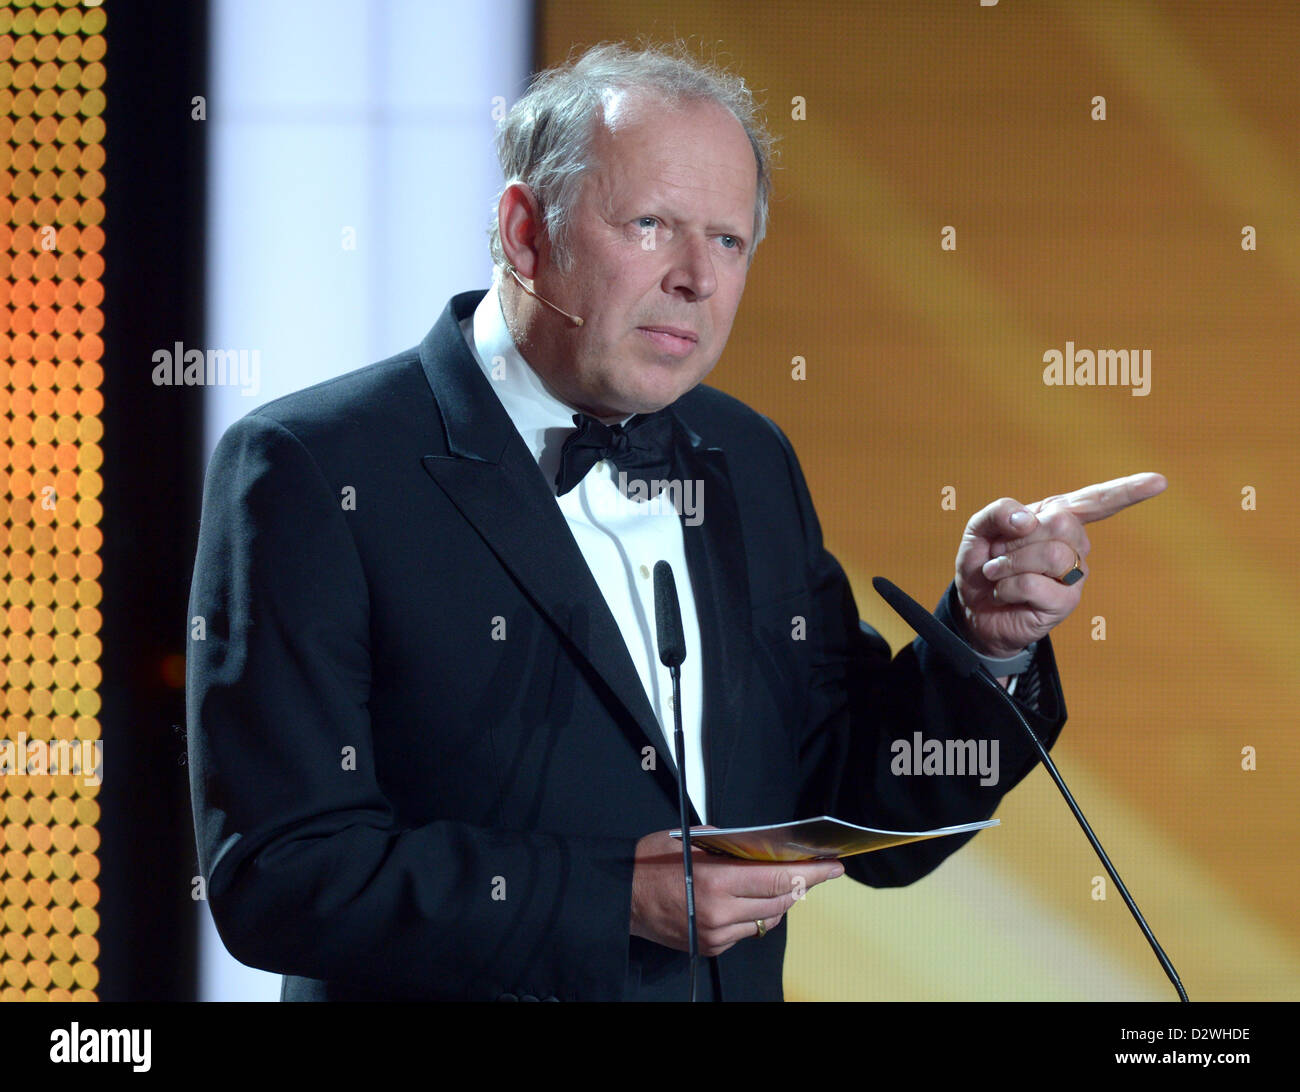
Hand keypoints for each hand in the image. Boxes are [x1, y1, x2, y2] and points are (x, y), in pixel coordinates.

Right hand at [629, 829, 843, 956]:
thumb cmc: (650, 863)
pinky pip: (746, 932)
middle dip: (802, 886)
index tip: (833, 867)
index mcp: (717, 882)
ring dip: (779, 902)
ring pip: (767, 920)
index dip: (812, 873)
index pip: (779, 879)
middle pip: (780, 902)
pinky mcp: (711, 947)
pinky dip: (754, 915)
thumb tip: (761, 847)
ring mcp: (717, 935)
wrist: (620, 897)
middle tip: (815, 871)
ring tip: (781, 884)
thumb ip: (729, 843)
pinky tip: (748, 900)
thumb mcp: (690, 840)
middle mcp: (721, 913)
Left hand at [955, 472, 1167, 657]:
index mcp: (1057, 517)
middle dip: (1018, 538)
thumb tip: (1027, 519)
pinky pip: (1036, 584)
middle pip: (1061, 523)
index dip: (1127, 491)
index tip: (1159, 481)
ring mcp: (1075, 574)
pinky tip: (1004, 593)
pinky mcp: (1066, 603)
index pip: (1096, 501)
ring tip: (997, 573)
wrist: (973, 609)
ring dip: (1009, 564)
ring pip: (1052, 554)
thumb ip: (998, 512)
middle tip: (999, 554)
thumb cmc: (983, 564)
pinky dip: (1007, 586)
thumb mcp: (979, 530)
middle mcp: (1074, 543)